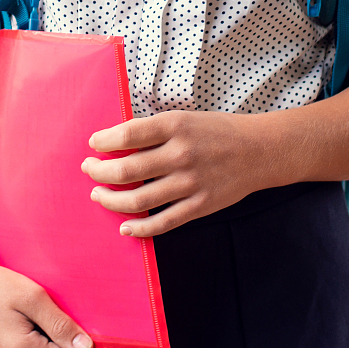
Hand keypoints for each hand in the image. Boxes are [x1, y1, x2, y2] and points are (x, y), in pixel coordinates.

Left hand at [81, 110, 272, 236]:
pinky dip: (139, 229)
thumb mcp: (184, 118)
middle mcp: (181, 154)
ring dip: (111, 200)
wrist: (259, 150)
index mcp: (175, 126)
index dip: (103, 141)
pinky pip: (162, 223)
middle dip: (99, 172)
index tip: (93, 144)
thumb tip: (114, 143)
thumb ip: (153, 130)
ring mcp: (190, 183)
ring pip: (138, 200)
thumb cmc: (216, 131)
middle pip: (126, 170)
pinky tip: (125, 227)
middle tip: (89, 169)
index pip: (127, 135)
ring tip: (99, 195)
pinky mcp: (200, 206)